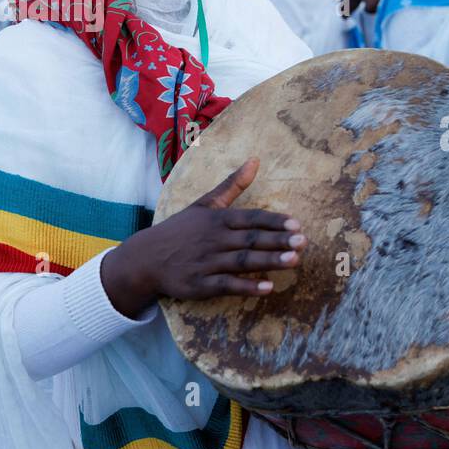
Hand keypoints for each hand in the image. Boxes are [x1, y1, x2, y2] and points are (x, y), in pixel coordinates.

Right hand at [100, 158, 305, 318]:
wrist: (145, 259)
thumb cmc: (180, 230)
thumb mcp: (204, 204)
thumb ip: (232, 185)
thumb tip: (256, 160)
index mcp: (217, 219)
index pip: (250, 218)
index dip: (273, 221)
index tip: (296, 224)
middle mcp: (214, 240)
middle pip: (250, 240)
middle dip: (277, 240)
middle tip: (304, 241)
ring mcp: (207, 263)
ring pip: (242, 262)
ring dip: (268, 262)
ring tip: (294, 260)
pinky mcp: (201, 285)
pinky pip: (227, 285)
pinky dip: (247, 286)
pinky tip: (268, 287)